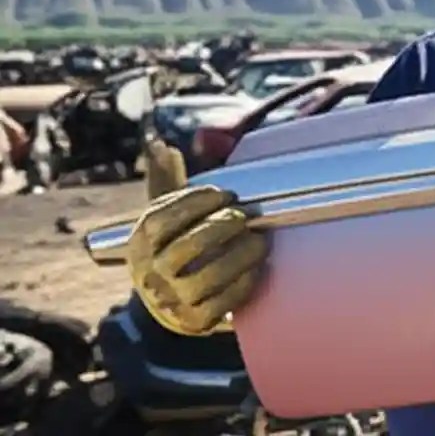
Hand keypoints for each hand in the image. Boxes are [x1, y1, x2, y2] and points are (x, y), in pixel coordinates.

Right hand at [126, 140, 266, 335]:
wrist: (169, 300)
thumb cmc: (173, 244)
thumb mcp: (162, 214)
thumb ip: (165, 181)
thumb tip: (161, 145)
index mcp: (139, 243)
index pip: (161, 220)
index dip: (194, 203)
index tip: (224, 193)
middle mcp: (149, 273)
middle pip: (185, 248)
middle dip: (219, 228)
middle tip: (245, 216)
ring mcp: (171, 300)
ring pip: (205, 277)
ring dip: (238, 256)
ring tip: (261, 240)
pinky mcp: (195, 322)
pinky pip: (222, 303)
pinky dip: (244, 283)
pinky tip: (259, 267)